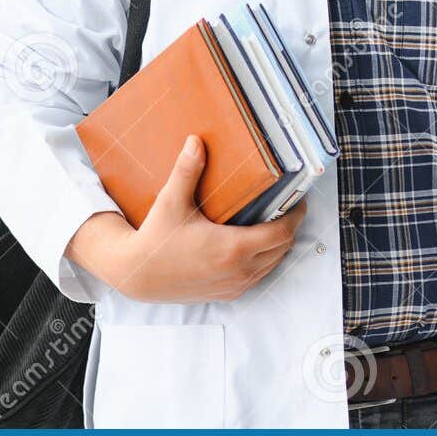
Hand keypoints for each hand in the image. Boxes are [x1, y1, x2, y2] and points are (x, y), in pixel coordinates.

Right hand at [67, 134, 306, 302]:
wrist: (137, 275)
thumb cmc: (155, 239)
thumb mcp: (171, 202)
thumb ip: (187, 170)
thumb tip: (196, 141)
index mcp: (233, 248)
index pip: (282, 232)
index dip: (295, 215)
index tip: (298, 200)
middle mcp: (239, 271)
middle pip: (282, 249)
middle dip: (289, 227)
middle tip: (286, 206)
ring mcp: (234, 286)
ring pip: (272, 265)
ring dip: (277, 245)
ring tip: (272, 222)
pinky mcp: (227, 294)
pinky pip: (258, 276)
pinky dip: (263, 260)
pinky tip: (252, 243)